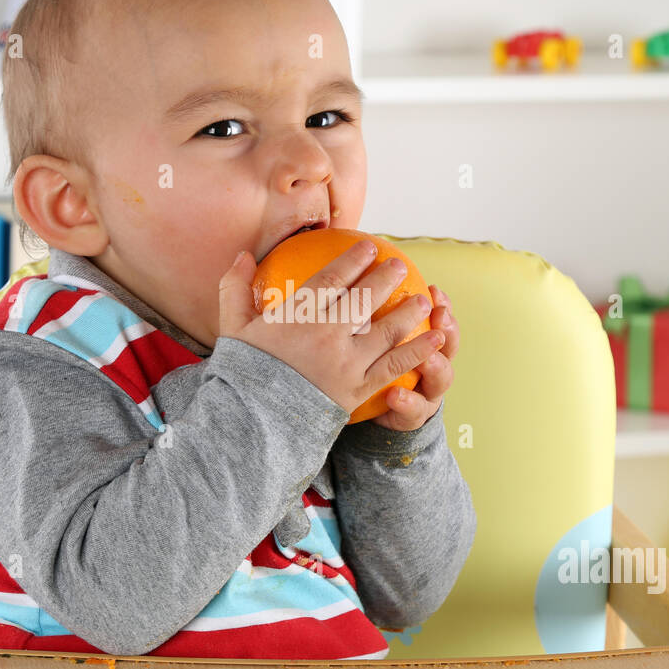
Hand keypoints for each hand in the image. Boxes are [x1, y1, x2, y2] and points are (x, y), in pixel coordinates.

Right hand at [217, 240, 447, 420]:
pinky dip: (418, 351)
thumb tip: (242, 255)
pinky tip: (436, 339)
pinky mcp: (358, 388)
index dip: (353, 259)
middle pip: (365, 298)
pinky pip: (394, 366)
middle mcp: (329, 334)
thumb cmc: (242, 374)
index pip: (333, 278)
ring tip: (424, 299)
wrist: (254, 422)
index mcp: (300, 316)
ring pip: (386, 330)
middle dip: (385, 278)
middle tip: (399, 265)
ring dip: (408, 312)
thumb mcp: (232, 328)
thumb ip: (236, 288)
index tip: (369, 247)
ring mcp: (347, 362)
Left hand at [371, 284, 457, 430]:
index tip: (434, 290)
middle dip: (448, 330)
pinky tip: (394, 396)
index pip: (442, 320)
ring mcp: (426, 393)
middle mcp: (433, 367)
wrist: (373, 414)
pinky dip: (406, 403)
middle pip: (449, 346)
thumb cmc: (372, 367)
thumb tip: (364, 272)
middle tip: (439, 316)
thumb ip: (374, 312)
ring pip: (441, 380)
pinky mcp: (411, 418)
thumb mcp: (374, 338)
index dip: (443, 305)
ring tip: (427, 360)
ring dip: (435, 367)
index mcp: (428, 344)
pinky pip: (412, 412)